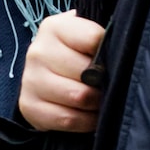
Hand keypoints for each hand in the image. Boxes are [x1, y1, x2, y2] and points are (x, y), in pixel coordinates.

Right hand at [19, 12, 104, 132]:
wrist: (47, 74)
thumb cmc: (75, 54)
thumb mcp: (85, 37)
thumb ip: (101, 38)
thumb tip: (120, 49)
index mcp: (54, 28)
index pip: (93, 39)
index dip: (110, 52)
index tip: (113, 60)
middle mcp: (38, 51)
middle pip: (87, 72)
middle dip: (104, 83)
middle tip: (110, 86)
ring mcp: (30, 79)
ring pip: (78, 97)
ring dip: (96, 104)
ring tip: (102, 101)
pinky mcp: (28, 106)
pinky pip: (67, 119)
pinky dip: (85, 121)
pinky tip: (90, 116)